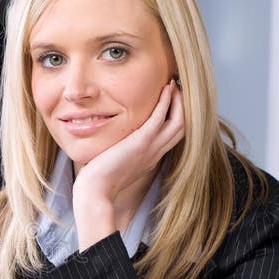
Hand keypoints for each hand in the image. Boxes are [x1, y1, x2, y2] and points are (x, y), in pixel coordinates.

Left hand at [73, 80, 183, 247]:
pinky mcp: (141, 143)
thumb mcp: (115, 164)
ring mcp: (150, 149)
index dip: (176, 118)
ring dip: (179, 102)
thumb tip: (113, 145)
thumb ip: (121, 153)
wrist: (95, 192)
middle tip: (179, 89)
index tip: (173, 102)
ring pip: (179, 122)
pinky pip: (160, 119)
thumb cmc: (99, 181)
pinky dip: (166, 103)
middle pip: (182, 128)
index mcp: (150, 159)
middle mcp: (155, 153)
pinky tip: (166, 89)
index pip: (172, 136)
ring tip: (175, 85)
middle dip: (183, 107)